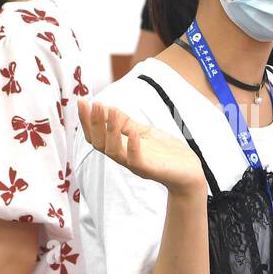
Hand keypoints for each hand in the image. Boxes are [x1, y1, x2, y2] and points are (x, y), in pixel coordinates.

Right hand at [78, 98, 206, 195]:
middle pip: (99, 144)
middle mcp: (124, 158)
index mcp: (121, 149)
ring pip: (113, 151)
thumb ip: (127, 124)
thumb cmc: (167, 153)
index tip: (82, 100)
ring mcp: (136, 165)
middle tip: (94, 104)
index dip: (87, 120)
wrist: (190, 172)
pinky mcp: (151, 169)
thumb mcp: (145, 132)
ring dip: (110, 130)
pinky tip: (133, 131)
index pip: (96, 136)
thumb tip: (108, 108)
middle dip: (94, 123)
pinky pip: (136, 160)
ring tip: (110, 111)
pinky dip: (133, 145)